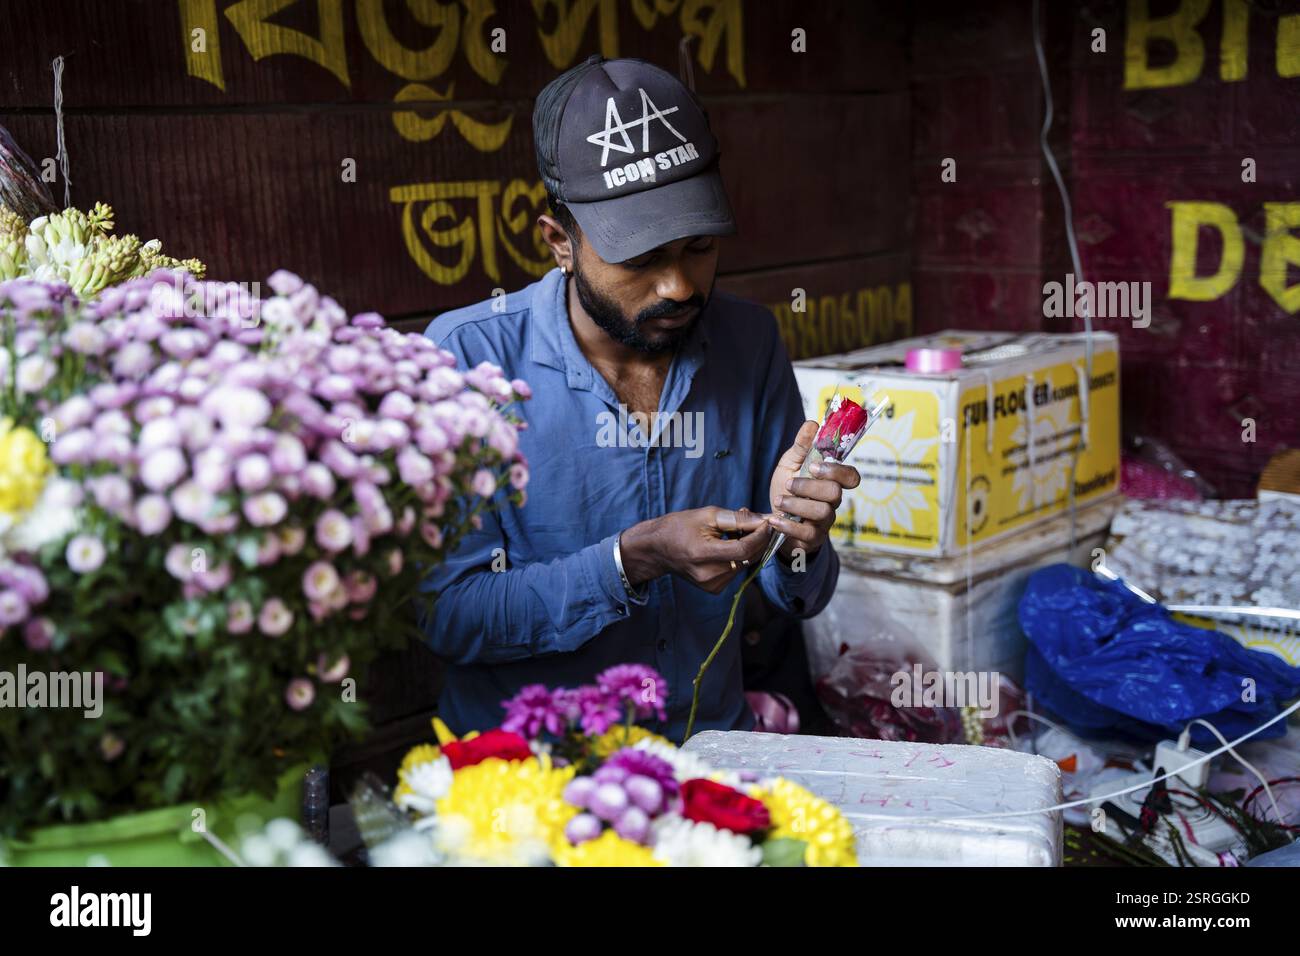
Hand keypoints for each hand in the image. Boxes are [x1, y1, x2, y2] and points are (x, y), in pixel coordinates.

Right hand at [619, 507, 772, 594]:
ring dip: (748, 547)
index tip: (768, 522)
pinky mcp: (714, 589)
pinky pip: (736, 570)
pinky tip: (727, 545)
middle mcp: (709, 574)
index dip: (760, 535)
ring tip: (734, 531)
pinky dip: (738, 557)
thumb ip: (738, 519)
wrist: (657, 550)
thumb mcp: (707, 516)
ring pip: (744, 564)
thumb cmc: (679, 527)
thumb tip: (765, 519)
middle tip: (752, 520)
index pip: (743, 549)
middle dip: (757, 539)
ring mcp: (712, 585)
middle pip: (748, 558)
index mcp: (703, 554)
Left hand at [766, 420, 860, 560]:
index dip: (838, 471)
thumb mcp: (789, 465)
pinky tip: (774, 520)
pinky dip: (788, 525)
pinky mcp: (813, 538)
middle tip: (788, 484)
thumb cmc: (786, 491)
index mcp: (830, 482)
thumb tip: (812, 424)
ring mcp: (825, 521)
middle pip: (835, 492)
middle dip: (809, 486)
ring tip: (778, 502)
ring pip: (823, 511)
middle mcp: (832, 502)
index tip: (815, 467)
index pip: (851, 477)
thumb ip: (801, 447)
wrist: (773, 521)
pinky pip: (808, 532)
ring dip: (797, 504)